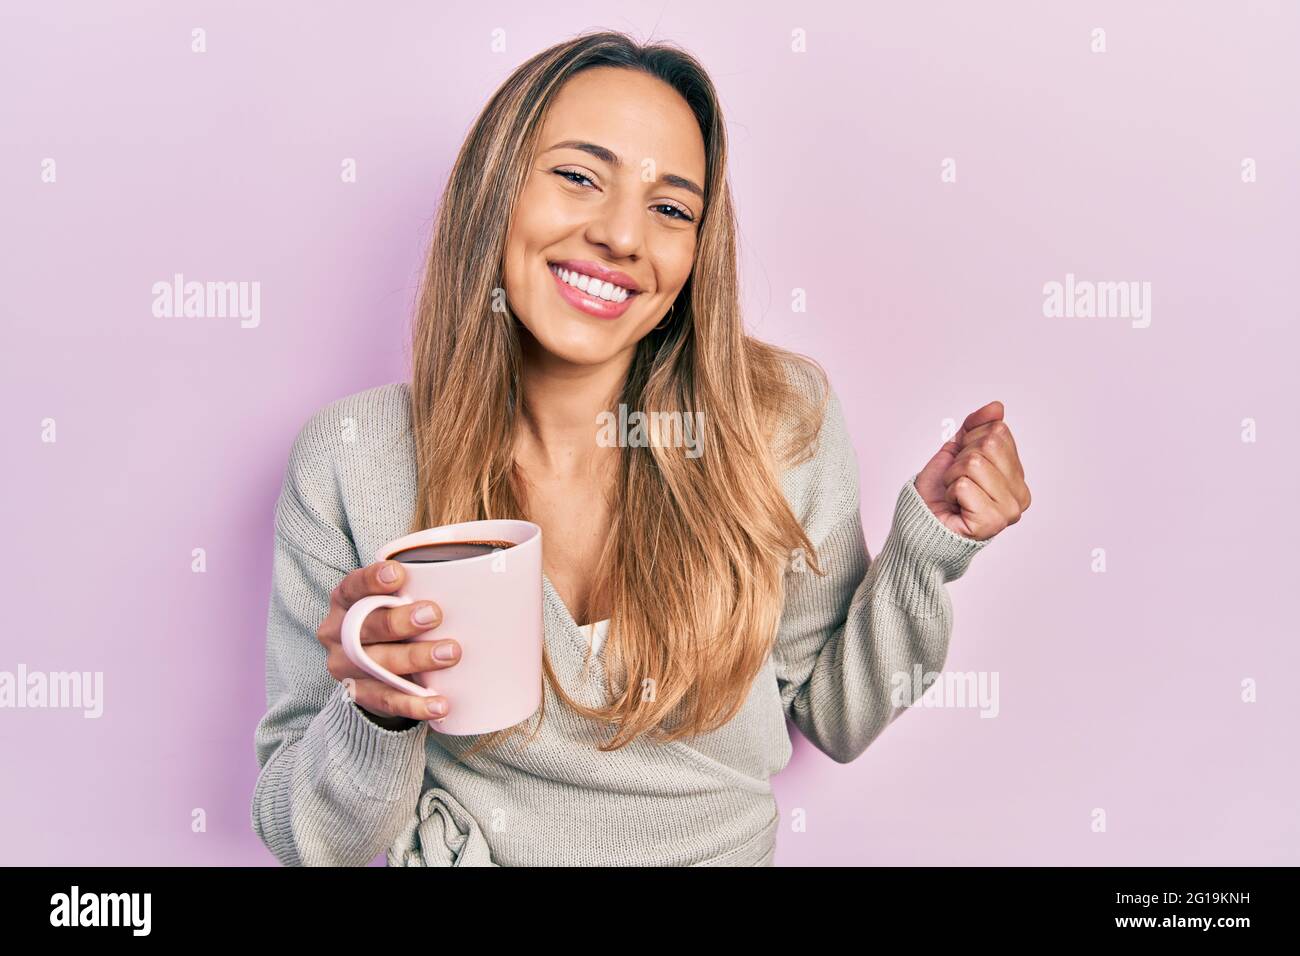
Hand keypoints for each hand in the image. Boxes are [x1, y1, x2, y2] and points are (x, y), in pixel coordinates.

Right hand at [316, 560, 460, 728]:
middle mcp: (338, 633)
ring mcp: (346, 668)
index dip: (372, 580)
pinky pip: (388, 701)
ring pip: (378, 664)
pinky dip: (415, 704)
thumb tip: (482, 566)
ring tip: (450, 653)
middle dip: (400, 620)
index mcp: (345, 601)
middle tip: (434, 614)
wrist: (370, 668)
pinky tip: (440, 703)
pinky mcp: (360, 696)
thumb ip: (419, 586)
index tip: (398, 574)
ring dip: (416, 658)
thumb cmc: (392, 620)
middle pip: (366, 626)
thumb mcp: (393, 599)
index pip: (353, 587)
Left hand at [913, 400, 1030, 540]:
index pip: (998, 432)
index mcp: (1017, 477)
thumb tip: (997, 407)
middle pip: (989, 445)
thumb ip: (977, 426)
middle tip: (956, 481)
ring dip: (952, 476)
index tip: (962, 465)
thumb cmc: (939, 492)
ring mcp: (1009, 511)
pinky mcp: (991, 523)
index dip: (969, 443)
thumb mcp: (956, 450)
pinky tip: (953, 507)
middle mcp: (1020, 495)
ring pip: (974, 463)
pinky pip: (963, 485)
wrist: (920, 523)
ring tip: (953, 494)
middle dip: (960, 459)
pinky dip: (949, 491)